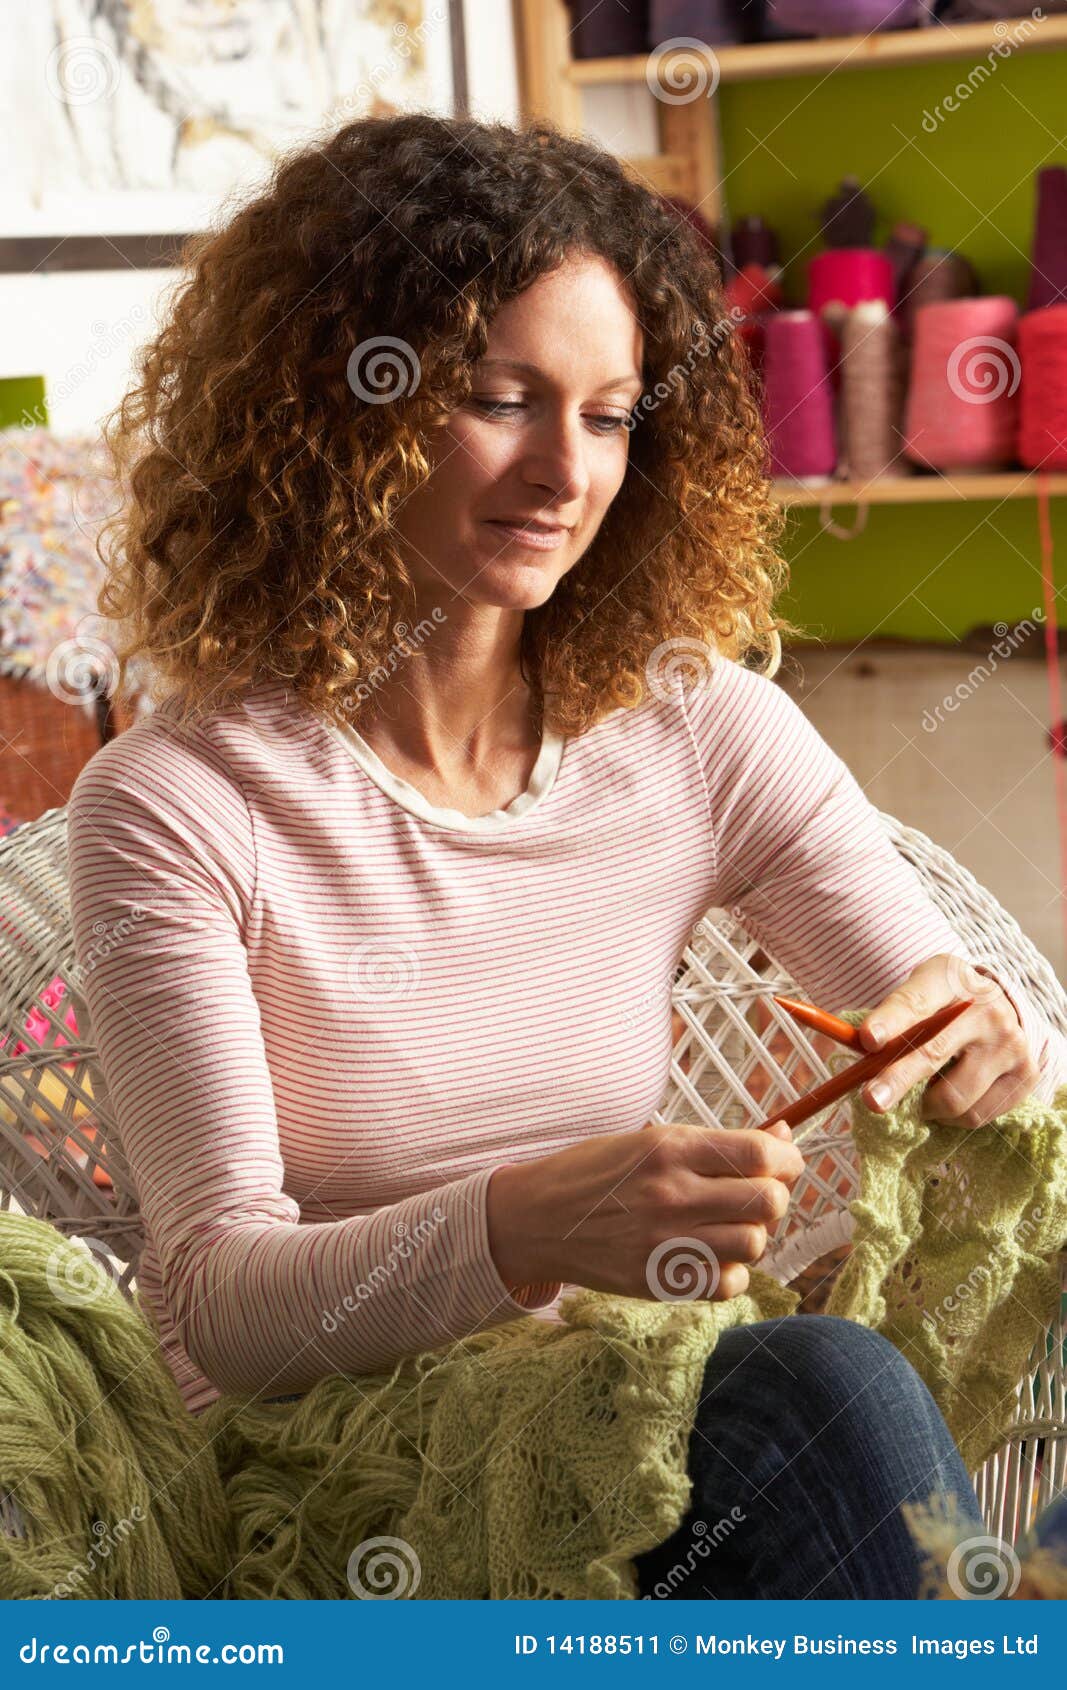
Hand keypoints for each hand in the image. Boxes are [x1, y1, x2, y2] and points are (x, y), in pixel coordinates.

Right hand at [487, 1119, 804, 1304]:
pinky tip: (715, 1258)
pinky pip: (727, 1283)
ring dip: (753, 1235)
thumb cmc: (595, 1172)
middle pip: (768, 1201)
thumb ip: (715, 1143)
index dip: (787, 1158)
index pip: (760, 1153)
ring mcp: (665, 1240)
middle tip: (756, 1195)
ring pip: (755, 1243)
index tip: (785, 1162)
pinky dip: (732, 1273)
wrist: (536, 1219)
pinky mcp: (658, 1280)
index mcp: (669, 1147)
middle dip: (775, 1196)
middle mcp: (672, 1193)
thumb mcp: (650, 1140)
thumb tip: (782, 1134)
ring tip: (731, 1227)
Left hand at [856, 953, 1039, 1128]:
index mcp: (949, 980)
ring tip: (925, 1091)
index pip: (914, 1002)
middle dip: (898, 1079)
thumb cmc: (946, 1004)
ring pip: (954, 1097)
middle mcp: (986, 1010)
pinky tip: (954, 1093)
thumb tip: (855, 1052)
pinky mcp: (1026, 1075)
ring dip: (927, 1105)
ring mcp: (1010, 1044)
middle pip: (933, 1053)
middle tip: (871, 1101)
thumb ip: (889, 1019)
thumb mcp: (919, 993)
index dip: (890, 1021)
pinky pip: (976, 1115)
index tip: (868, 1039)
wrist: (1002, 1006)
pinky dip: (954, 1116)